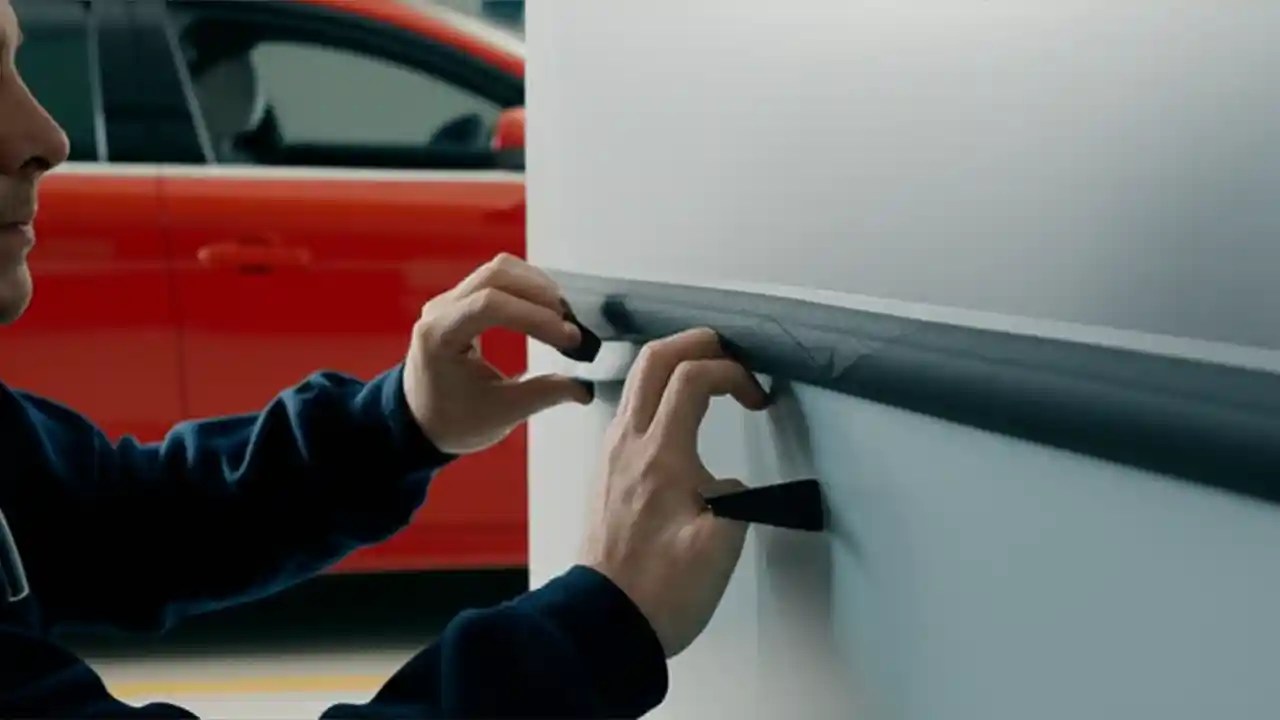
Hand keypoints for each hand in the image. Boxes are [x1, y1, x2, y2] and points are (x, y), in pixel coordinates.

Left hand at [403, 253, 592, 454]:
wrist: (420, 422)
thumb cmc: (453, 420)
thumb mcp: (501, 414)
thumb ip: (545, 395)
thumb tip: (585, 388)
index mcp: (440, 336)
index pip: (490, 306)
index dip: (535, 317)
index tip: (569, 338)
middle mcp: (440, 310)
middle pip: (495, 276)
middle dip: (540, 295)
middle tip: (570, 323)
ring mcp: (449, 302)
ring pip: (498, 271)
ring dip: (535, 287)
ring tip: (561, 316)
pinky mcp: (462, 302)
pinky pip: (495, 279)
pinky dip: (526, 288)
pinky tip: (545, 310)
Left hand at [580, 327, 769, 657]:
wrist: (605, 620)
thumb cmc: (658, 589)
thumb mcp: (721, 543)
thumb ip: (741, 498)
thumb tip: (732, 483)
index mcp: (659, 455)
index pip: (693, 376)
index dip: (734, 373)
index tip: (757, 398)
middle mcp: (628, 444)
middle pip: (655, 358)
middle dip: (699, 343)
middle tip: (732, 354)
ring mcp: (613, 454)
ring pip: (637, 380)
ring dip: (676, 364)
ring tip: (712, 377)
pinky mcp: (609, 471)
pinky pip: (630, 409)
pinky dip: (659, 393)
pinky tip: (680, 414)